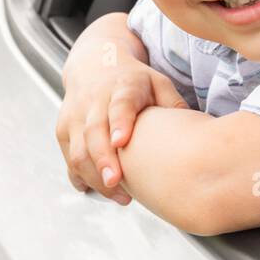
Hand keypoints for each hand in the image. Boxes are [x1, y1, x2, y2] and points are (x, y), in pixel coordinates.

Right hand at [56, 57, 190, 203]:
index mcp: (123, 86)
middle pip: (94, 131)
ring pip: (78, 149)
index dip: (120, 122)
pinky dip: (80, 177)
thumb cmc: (133, 80)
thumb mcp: (158, 83)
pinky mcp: (64, 129)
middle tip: (116, 183)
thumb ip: (173, 105)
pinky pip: (69, 158)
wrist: (96, 64)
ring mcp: (76, 115)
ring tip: (119, 195)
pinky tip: (98, 189)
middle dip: (103, 160)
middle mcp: (95, 100)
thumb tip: (195, 131)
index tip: (122, 141)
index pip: (120, 103)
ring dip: (94, 176)